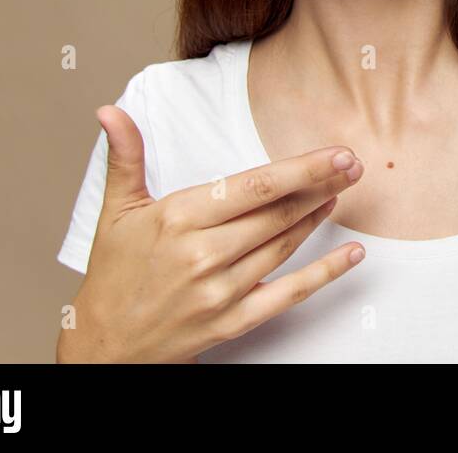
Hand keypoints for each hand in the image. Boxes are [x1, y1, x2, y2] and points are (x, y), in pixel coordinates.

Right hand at [56, 105, 365, 362]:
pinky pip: (289, 293)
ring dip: (318, 217)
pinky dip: (326, 273)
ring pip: (285, 246)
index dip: (303, 168)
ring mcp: (221, 290)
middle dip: (322, 186)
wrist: (106, 345)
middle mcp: (203, 254)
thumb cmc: (115, 275)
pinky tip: (351, 254)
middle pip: (278, 213)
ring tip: (338, 193)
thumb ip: (125, 157)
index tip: (336, 153)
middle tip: (352, 166)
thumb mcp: (116, 211)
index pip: (255, 186)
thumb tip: (111, 112)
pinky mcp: (233, 320)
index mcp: (179, 218)